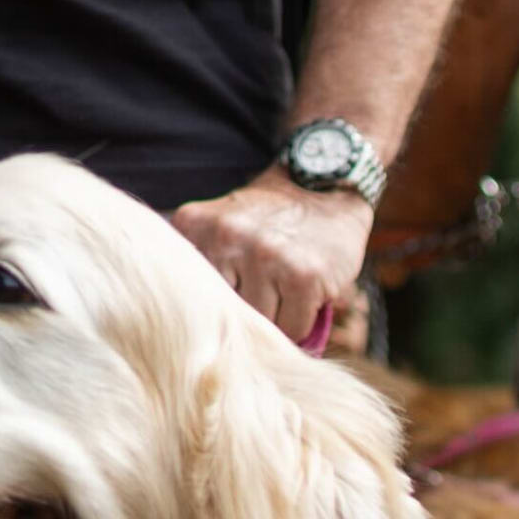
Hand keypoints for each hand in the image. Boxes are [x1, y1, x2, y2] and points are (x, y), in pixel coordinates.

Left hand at [175, 172, 372, 352]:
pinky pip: (294, 328)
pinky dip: (302, 320)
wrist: (327, 187)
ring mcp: (265, 257)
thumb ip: (198, 260)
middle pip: (225, 314)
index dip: (215, 304)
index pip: (191, 296)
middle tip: (263, 290)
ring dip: (276, 318)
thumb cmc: (270, 218)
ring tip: (285, 289)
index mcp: (197, 225)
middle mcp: (226, 238)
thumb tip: (190, 331)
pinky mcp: (303, 276)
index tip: (229, 294)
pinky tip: (305, 292)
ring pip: (261, 325)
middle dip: (246, 311)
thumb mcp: (220, 222)